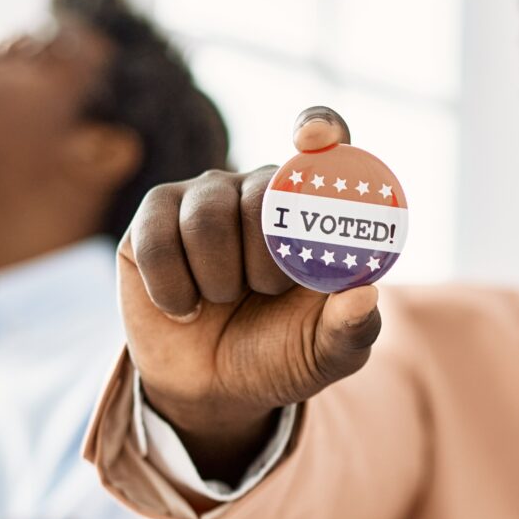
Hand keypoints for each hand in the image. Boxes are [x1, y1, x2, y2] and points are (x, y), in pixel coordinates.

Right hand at [120, 107, 381, 482]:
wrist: (215, 389)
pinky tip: (184, 307)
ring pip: (207, 219)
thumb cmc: (280, 354)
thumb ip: (352, 328)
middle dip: (265, 262)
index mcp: (312, 209)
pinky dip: (175, 290)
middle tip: (265, 291)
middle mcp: (259, 189)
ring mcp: (204, 197)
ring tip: (224, 299)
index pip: (325, 142)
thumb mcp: (326, 353)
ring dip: (219, 281)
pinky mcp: (154, 217)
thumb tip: (364, 295)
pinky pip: (158, 242)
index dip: (320, 129)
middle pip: (261, 196)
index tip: (313, 139)